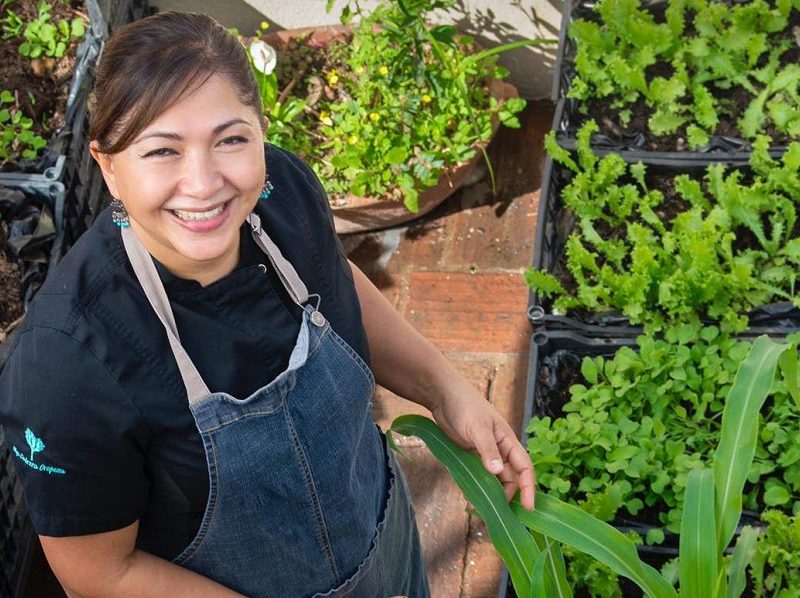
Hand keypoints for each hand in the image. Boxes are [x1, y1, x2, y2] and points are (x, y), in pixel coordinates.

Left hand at [429, 378, 535, 510]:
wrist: (443, 396)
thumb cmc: (465, 406)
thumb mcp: (477, 428)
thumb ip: (487, 450)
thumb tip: (497, 472)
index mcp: (508, 441)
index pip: (524, 468)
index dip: (528, 487)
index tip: (528, 508)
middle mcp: (500, 450)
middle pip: (510, 478)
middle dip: (506, 495)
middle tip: (496, 512)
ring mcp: (484, 454)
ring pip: (493, 480)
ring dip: (490, 494)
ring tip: (480, 509)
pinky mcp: (470, 456)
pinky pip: (478, 476)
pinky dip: (476, 487)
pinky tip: (469, 497)